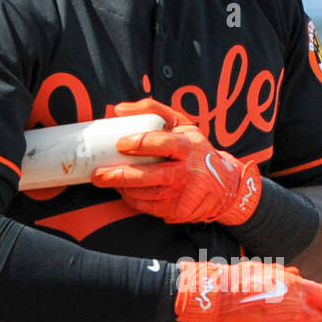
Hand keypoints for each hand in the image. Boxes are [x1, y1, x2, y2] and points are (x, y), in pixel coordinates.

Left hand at [90, 97, 260, 224]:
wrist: (223, 185)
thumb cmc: (195, 150)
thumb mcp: (182, 123)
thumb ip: (153, 110)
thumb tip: (118, 109)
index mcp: (188, 147)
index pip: (163, 144)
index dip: (140, 143)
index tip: (119, 144)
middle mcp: (187, 173)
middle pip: (150, 176)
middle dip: (120, 176)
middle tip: (98, 174)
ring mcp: (182, 195)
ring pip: (144, 194)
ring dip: (121, 188)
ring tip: (106, 179)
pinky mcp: (177, 212)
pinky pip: (147, 207)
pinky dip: (131, 200)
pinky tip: (123, 190)